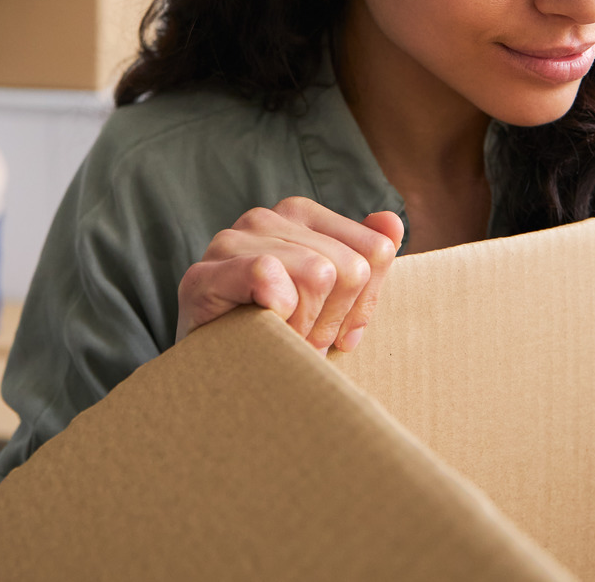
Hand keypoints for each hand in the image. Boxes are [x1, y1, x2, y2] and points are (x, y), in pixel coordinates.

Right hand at [176, 197, 405, 353]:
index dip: (365, 303)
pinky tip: (259, 328)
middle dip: (335, 319)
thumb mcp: (332, 299)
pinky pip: (269, 277)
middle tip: (306, 341)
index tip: (340, 332)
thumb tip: (391, 223)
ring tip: (282, 337)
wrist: (211, 378)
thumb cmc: (275, 335)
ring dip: (306, 325)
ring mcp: (230, 241)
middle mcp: (265, 217)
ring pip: (317, 274)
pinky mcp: (203, 274)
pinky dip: (276, 315)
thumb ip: (364, 256)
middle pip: (351, 268)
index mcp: (299, 215)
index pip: (376, 250)